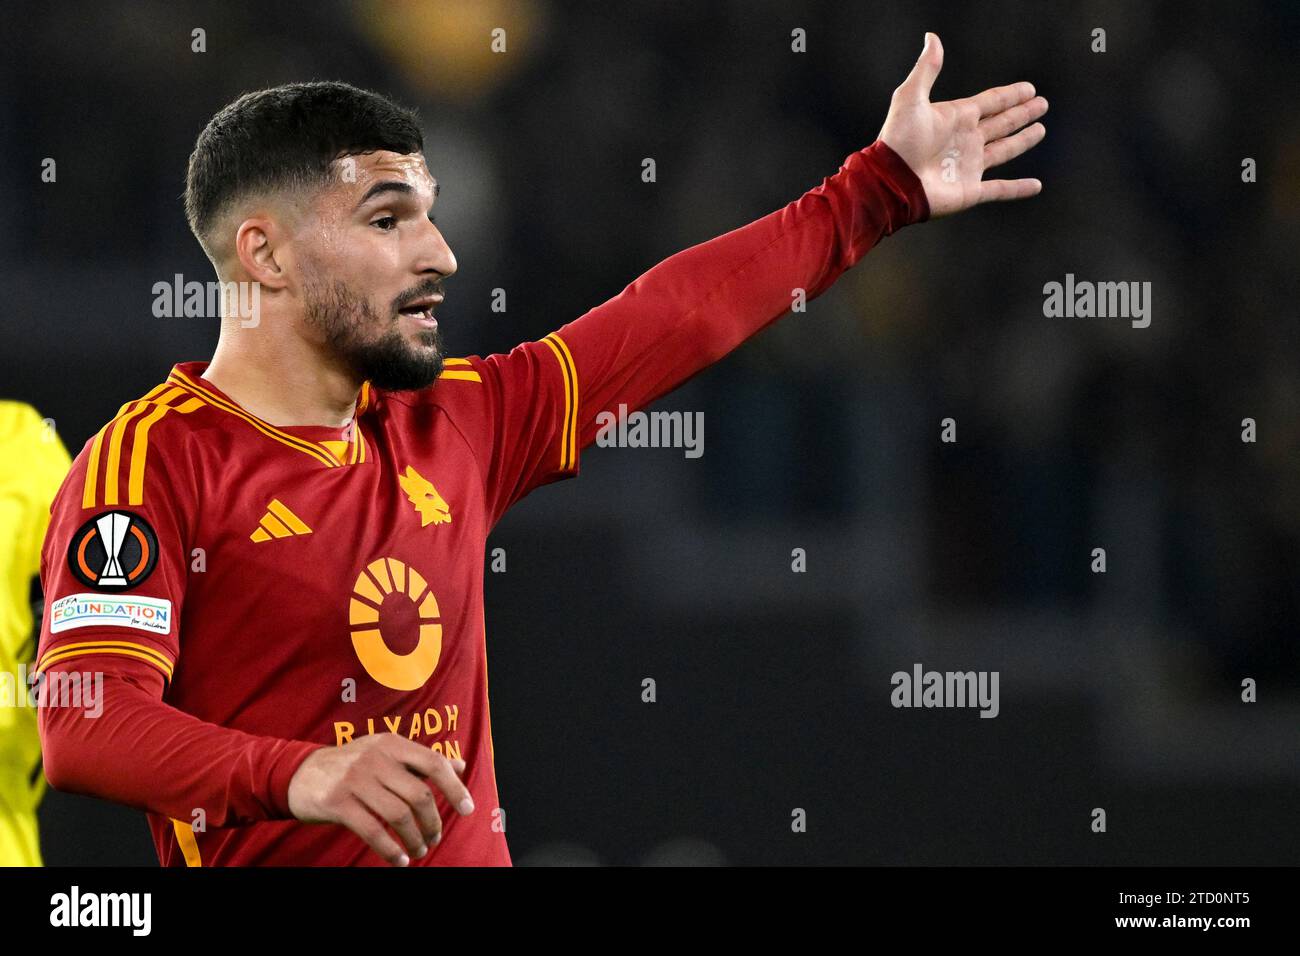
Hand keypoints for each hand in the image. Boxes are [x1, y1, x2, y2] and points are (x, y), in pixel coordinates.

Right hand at [287, 734, 473, 865]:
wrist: (300, 773)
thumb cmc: (352, 765)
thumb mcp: (386, 752)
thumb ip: (421, 760)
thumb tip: (460, 764)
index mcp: (391, 744)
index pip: (433, 762)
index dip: (455, 787)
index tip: (467, 809)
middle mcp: (376, 758)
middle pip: (419, 794)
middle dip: (433, 821)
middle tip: (435, 837)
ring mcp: (355, 780)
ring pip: (399, 815)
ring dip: (415, 839)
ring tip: (420, 850)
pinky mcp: (338, 803)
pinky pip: (373, 831)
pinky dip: (390, 850)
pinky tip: (399, 860)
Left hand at [877, 33, 1047, 217]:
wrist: (890, 180)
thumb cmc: (898, 140)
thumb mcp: (910, 98)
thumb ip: (926, 69)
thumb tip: (932, 37)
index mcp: (956, 118)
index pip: (991, 102)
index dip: (1010, 95)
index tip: (1029, 88)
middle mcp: (966, 140)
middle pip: (1001, 123)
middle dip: (1021, 113)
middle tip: (1041, 104)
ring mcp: (969, 166)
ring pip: (1004, 150)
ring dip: (1023, 141)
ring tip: (1040, 130)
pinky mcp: (970, 190)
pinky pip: (1000, 190)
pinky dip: (1018, 189)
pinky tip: (1036, 186)